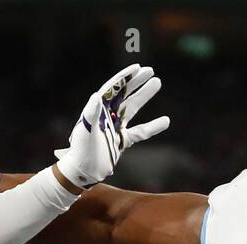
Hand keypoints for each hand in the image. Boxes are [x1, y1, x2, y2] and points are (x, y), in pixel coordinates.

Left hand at [53, 64, 169, 189]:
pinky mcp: (121, 141)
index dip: (125, 78)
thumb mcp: (85, 131)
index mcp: (98, 110)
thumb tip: (98, 95)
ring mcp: (115, 128)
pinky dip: (153, 127)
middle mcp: (107, 116)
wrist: (83, 172)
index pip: (112, 89)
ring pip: (133, 108)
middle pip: (124, 94)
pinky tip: (165, 121)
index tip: (137, 68)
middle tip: (150, 71)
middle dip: (136, 82)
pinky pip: (140, 132)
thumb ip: (91, 113)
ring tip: (157, 82)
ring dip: (144, 96)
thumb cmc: (81, 150)